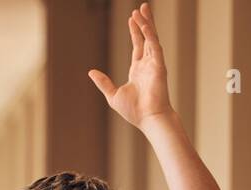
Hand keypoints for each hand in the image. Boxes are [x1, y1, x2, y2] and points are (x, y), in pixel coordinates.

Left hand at [89, 3, 172, 129]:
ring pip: (151, 38)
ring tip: (141, 10)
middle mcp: (148, 64)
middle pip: (146, 37)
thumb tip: (91, 72)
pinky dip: (149, 35)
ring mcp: (155, 64)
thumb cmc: (133, 111)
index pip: (138, 45)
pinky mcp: (159, 66)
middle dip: (143, 22)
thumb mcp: (112, 95)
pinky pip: (155, 46)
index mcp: (138, 69)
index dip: (135, 31)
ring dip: (147, 24)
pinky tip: (144, 26)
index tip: (132, 18)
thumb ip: (103, 82)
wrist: (147, 119)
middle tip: (141, 7)